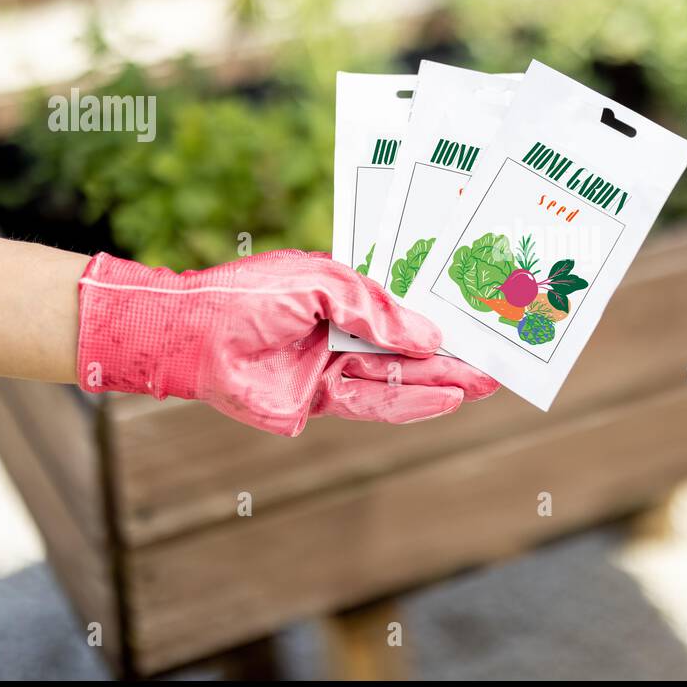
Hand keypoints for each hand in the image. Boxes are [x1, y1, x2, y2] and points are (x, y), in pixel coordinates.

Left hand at [76, 250, 496, 434]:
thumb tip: (426, 338)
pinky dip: (409, 404)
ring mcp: (331, 369)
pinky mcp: (319, 402)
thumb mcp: (321, 282)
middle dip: (451, 357)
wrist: (190, 333)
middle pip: (406, 350)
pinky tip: (444, 399)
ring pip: (397, 380)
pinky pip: (372, 404)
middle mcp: (340, 335)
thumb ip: (374, 309)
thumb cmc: (248, 294)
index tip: (477, 321)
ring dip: (440, 383)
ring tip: (483, 383)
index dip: (438, 318)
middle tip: (496, 361)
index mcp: (341, 299)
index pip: (400, 309)